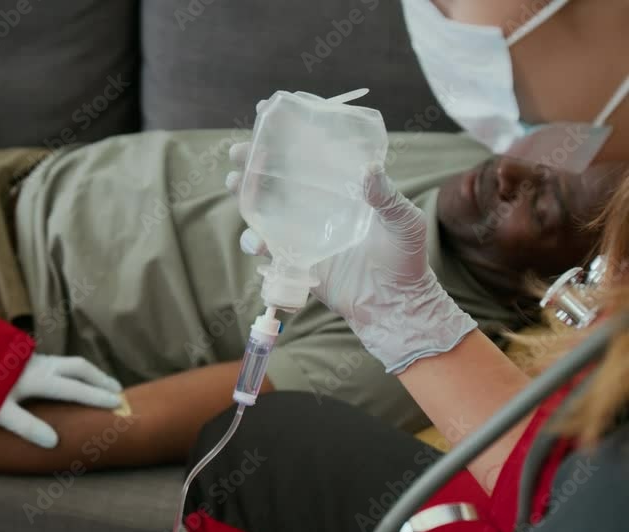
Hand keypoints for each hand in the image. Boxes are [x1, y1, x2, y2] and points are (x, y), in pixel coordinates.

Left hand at [0, 354, 121, 447]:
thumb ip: (27, 426)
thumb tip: (54, 443)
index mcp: (40, 379)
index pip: (76, 389)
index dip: (97, 397)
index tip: (118, 404)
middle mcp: (43, 365)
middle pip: (81, 368)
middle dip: (100, 380)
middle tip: (118, 392)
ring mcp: (37, 359)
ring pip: (72, 362)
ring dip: (90, 373)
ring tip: (101, 384)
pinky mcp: (29, 357)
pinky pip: (62, 362)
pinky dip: (76, 371)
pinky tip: (72, 378)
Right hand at [226, 142, 476, 372]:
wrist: (394, 305)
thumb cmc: (405, 259)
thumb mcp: (404, 222)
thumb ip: (387, 197)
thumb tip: (370, 169)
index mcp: (340, 191)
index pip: (309, 158)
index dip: (285, 139)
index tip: (266, 119)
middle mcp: (317, 209)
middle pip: (276, 182)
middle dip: (251, 165)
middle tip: (238, 154)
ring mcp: (303, 235)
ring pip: (264, 211)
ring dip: (244, 198)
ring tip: (234, 186)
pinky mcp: (295, 261)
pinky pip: (268, 247)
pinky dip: (256, 242)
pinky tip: (258, 242)